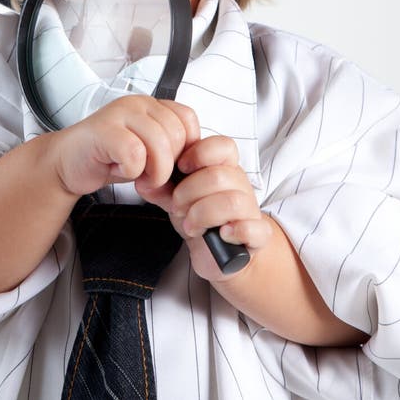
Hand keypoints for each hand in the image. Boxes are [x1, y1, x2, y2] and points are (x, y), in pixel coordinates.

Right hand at [53, 95, 199, 196]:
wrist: (67, 164)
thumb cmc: (108, 158)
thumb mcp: (147, 153)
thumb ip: (170, 152)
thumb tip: (194, 171)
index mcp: (152, 106)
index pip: (188, 119)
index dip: (185, 149)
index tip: (171, 166)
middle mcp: (138, 104)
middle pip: (177, 134)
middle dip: (168, 166)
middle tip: (151, 178)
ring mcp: (120, 113)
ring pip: (159, 143)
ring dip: (153, 173)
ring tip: (138, 177)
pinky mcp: (103, 130)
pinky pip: (134, 153)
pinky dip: (131, 171)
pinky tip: (119, 170)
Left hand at [138, 135, 271, 281]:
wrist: (221, 253)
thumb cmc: (202, 217)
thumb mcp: (178, 198)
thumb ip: (161, 188)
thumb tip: (143, 181)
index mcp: (223, 168)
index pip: (223, 146)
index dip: (199, 154)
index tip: (181, 168)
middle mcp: (240, 185)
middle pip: (218, 175)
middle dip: (189, 192)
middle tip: (178, 207)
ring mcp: (250, 209)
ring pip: (232, 201)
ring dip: (202, 214)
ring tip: (191, 226)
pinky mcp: (256, 236)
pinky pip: (254, 229)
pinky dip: (236, 231)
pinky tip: (221, 235)